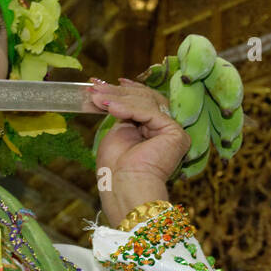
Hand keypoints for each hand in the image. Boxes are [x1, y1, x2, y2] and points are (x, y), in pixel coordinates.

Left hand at [89, 77, 188, 225]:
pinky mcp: (176, 134)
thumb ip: (123, 112)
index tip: (101, 83)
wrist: (125, 188)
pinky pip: (150, 112)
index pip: (143, 102)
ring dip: (119, 97)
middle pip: (146, 99)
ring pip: (148, 102)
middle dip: (118, 91)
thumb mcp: (117, 132)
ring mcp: (173, 132)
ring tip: (97, 98)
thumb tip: (117, 95)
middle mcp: (167, 131)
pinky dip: (129, 108)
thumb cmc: (117, 169)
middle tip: (95, 86)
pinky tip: (110, 107)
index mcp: (154, 132)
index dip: (124, 90)